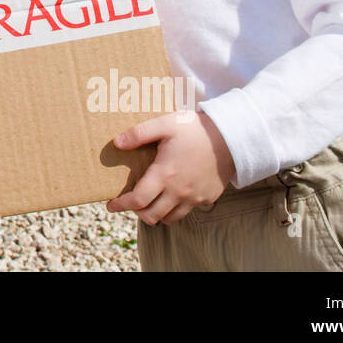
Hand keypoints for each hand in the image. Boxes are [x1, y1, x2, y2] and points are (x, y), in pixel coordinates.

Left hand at [106, 111, 236, 225]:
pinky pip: (187, 211)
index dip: (121, 205)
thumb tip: (117, 143)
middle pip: (151, 216)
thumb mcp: (165, 124)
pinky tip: (173, 195)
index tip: (110, 205)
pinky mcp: (207, 198)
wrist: (232, 137)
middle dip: (136, 212)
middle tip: (131, 202)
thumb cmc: (195, 129)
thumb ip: (139, 133)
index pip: (137, 200)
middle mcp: (179, 192)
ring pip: (169, 219)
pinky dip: (175, 209)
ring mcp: (194, 198)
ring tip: (150, 201)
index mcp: (164, 175)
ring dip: (156, 214)